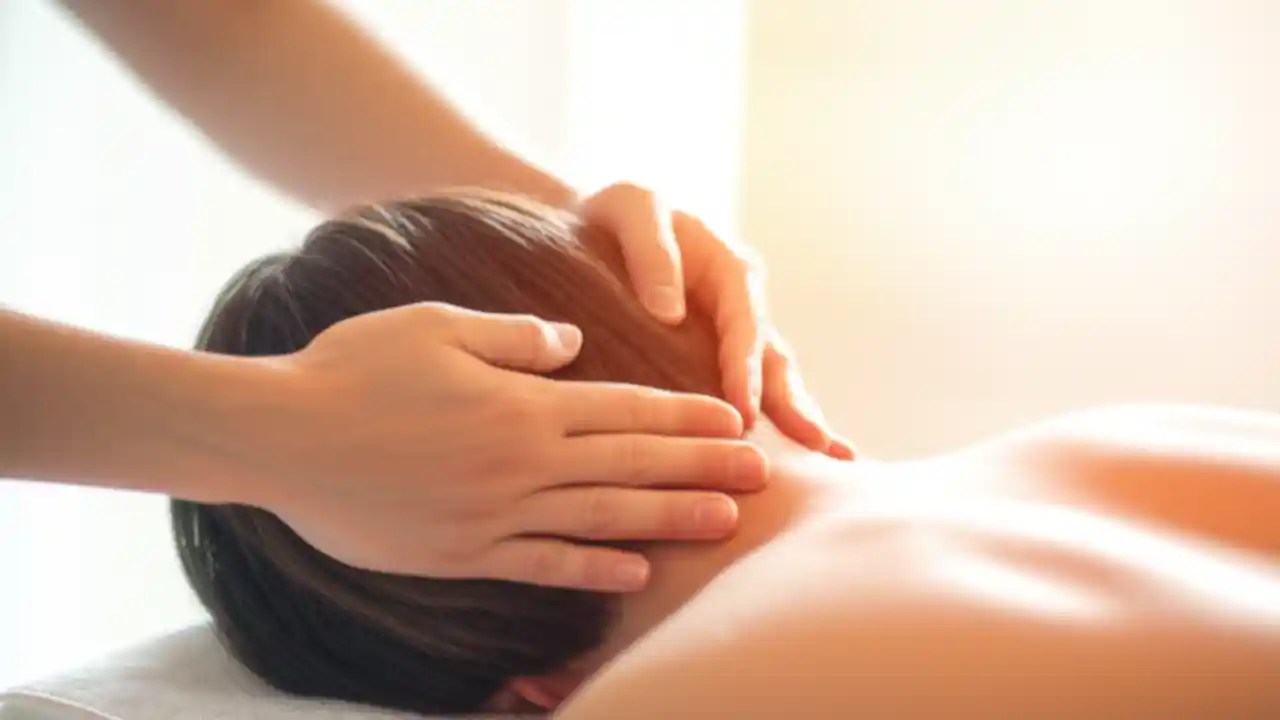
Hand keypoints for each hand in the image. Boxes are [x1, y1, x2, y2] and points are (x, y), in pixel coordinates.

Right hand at [246, 302, 765, 591]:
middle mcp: (522, 463)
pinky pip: (542, 565)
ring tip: (724, 522)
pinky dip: (592, 571)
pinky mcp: (464, 553)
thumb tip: (573, 343)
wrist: (280, 438)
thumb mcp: (437, 325)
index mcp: (522, 403)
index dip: (683, 414)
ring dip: (668, 519)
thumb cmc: (353, 368)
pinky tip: (634, 572)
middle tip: (761, 473)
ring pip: (602, 518)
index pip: (624, 409)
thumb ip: (514, 336)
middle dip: (701, 466)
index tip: (732, 418)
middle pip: (630, 464)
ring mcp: (496, 514)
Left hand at [579, 183, 854, 458]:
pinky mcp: (721, 361)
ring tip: (830, 465)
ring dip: (798, 423)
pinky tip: (796, 464)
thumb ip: (653, 250)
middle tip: (819, 451)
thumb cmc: (615, 216)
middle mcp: (744, 306)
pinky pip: (752, 394)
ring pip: (774, 384)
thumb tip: (672, 313)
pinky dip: (775, 427)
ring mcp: (737, 336)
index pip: (745, 325)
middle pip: (775, 361)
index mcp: (729, 268)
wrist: (595, 227)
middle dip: (797, 406)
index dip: (747, 370)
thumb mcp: (632, 209)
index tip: (746, 413)